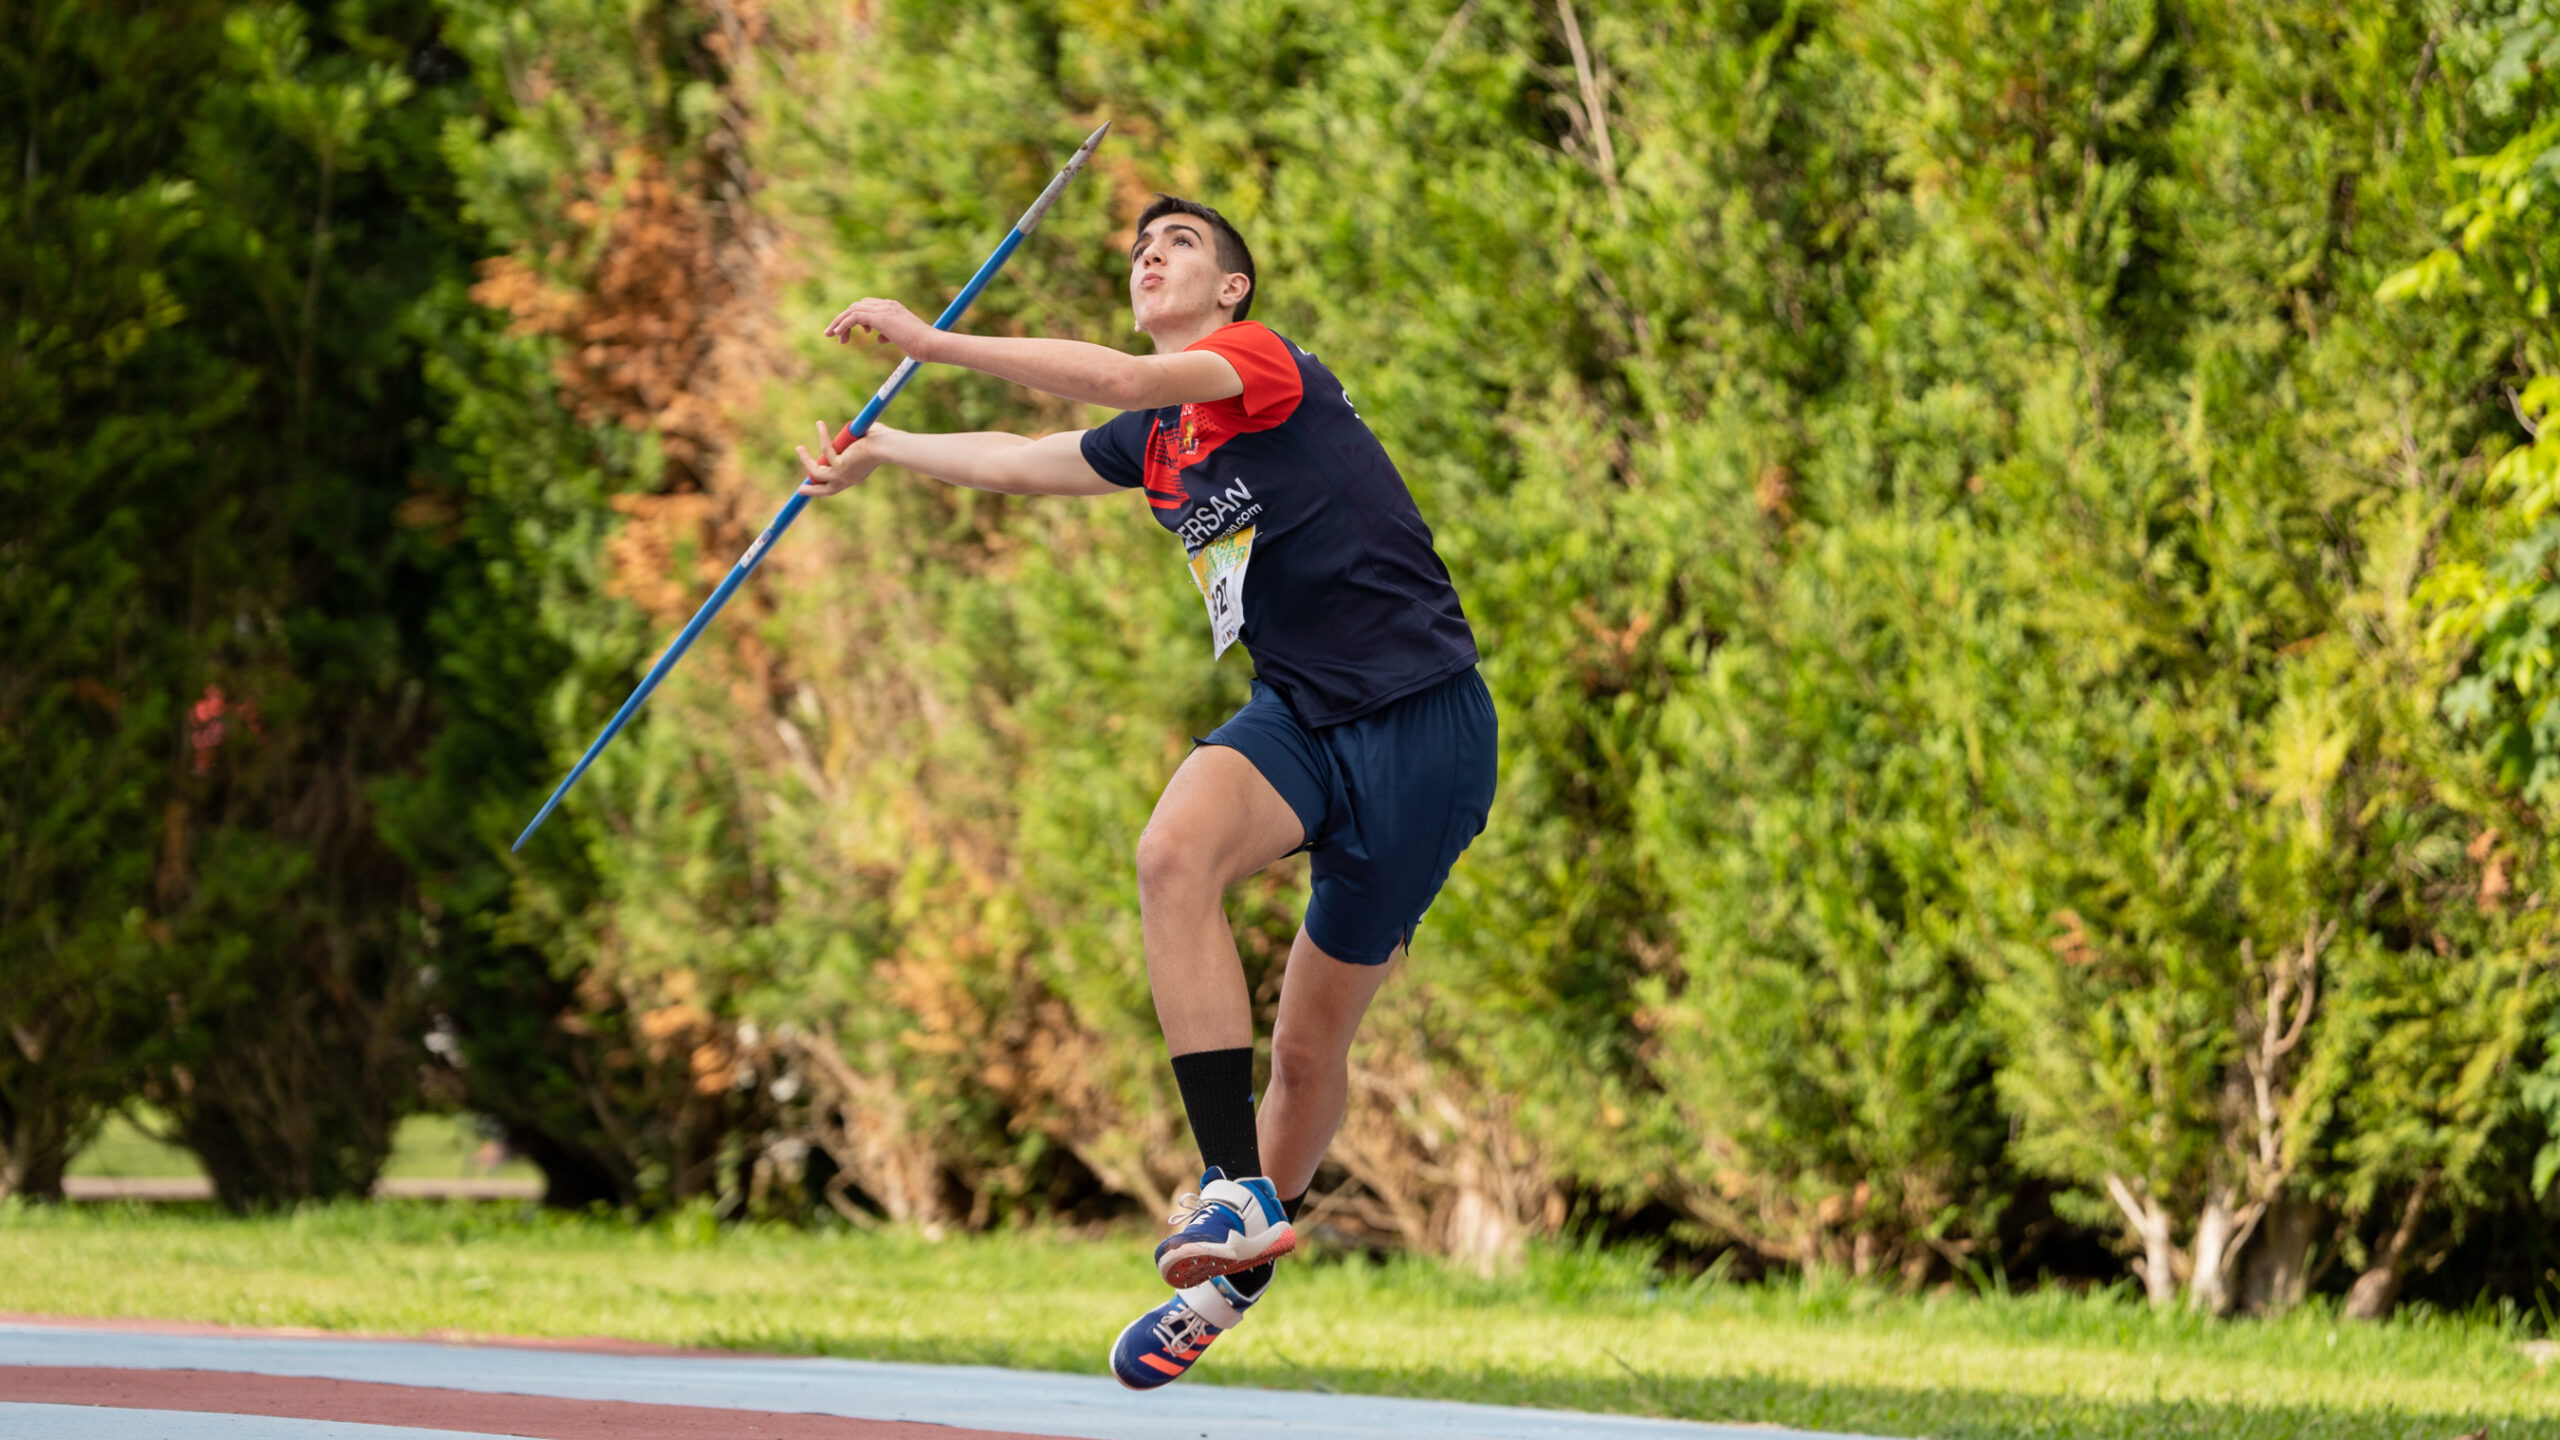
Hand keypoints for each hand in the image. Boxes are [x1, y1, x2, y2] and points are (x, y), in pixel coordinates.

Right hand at [796, 420, 885, 496]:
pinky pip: (825, 450)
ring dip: (806, 460)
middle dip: (811, 490)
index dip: (825, 485)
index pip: (837, 485)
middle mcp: (849, 479)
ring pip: (816, 473)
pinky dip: (822, 436)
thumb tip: (852, 430)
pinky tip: (820, 424)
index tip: (815, 483)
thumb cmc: (883, 441)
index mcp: (855, 476)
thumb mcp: (866, 442)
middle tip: (800, 489)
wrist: (888, 446)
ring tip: (799, 448)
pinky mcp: (840, 466)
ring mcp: (843, 475)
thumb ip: (857, 439)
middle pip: (824, 491)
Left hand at [823, 297, 942, 360]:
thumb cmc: (922, 345)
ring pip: (853, 310)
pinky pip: (855, 317)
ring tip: (832, 335)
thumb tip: (878, 338)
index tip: (846, 334)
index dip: (854, 319)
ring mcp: (884, 310)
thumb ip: (889, 335)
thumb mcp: (902, 339)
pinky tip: (838, 334)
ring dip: (840, 322)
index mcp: (893, 307)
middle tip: (833, 335)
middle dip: (842, 319)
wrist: (931, 344)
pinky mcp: (881, 318)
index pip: (866, 307)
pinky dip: (844, 324)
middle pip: (857, 306)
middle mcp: (887, 305)